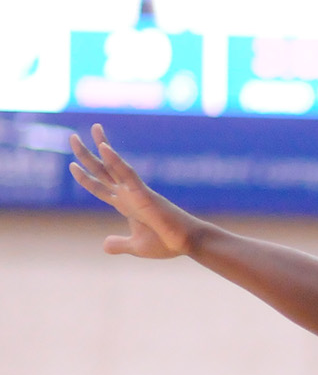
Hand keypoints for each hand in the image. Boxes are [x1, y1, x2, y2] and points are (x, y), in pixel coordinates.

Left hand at [68, 124, 200, 258]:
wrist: (188, 243)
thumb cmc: (167, 243)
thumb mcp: (137, 246)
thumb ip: (120, 244)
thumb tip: (105, 245)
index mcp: (125, 205)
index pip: (99, 186)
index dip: (85, 177)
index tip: (73, 164)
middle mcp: (128, 194)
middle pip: (102, 170)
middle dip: (86, 154)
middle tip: (73, 137)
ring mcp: (135, 192)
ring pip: (112, 166)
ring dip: (99, 147)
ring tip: (91, 128)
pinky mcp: (144, 194)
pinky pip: (127, 174)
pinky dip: (115, 160)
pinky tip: (104, 147)